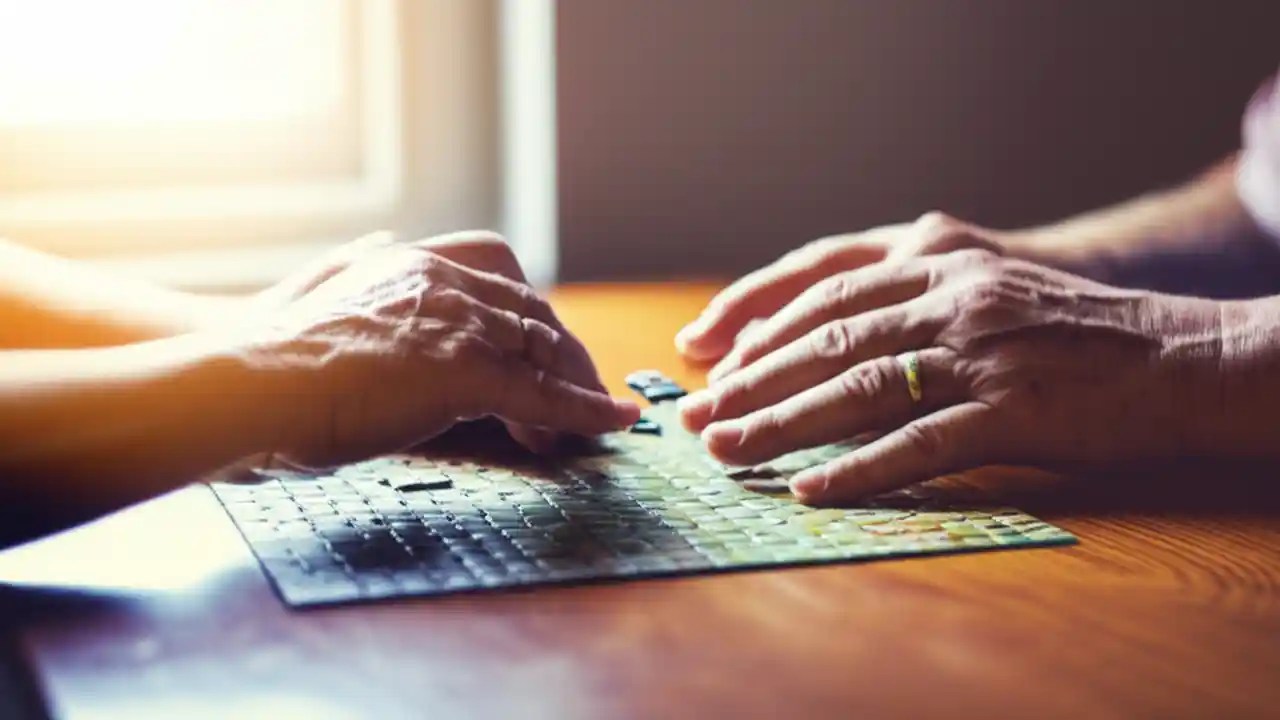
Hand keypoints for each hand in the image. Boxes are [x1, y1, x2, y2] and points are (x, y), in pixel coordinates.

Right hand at [237, 233, 639, 467]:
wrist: (245, 383)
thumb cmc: (268, 353)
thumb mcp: (318, 290)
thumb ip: (354, 265)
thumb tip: (372, 245)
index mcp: (413, 264)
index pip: (500, 279)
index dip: (531, 319)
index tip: (546, 349)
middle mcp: (443, 282)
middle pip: (533, 315)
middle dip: (564, 357)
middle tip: (584, 393)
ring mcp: (456, 324)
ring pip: (543, 352)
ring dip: (577, 387)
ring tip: (598, 418)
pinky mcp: (463, 371)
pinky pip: (543, 394)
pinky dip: (585, 412)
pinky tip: (612, 424)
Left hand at [677, 227, 1222, 504]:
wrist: (1181, 354)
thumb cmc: (1072, 329)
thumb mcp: (985, 285)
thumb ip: (910, 297)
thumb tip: (820, 341)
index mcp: (939, 255)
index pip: (823, 283)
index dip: (755, 319)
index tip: (705, 353)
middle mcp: (953, 292)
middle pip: (826, 336)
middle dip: (751, 379)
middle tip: (699, 416)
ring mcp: (983, 350)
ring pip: (858, 387)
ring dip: (782, 424)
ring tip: (729, 452)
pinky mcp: (1015, 409)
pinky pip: (920, 444)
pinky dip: (858, 469)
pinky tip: (812, 490)